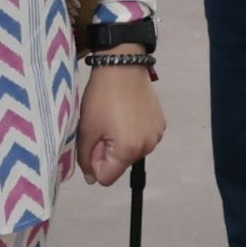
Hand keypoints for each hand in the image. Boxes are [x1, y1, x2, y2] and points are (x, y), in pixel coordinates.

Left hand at [75, 61, 164, 187]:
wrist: (123, 66)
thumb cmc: (102, 96)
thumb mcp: (87, 129)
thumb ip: (85, 159)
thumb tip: (91, 180)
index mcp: (129, 150)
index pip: (106, 178)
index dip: (94, 162)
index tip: (93, 140)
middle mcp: (148, 146)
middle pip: (119, 164)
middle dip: (107, 151)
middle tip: (102, 125)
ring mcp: (156, 135)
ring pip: (130, 152)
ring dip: (119, 141)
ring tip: (114, 117)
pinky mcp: (160, 124)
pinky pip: (140, 138)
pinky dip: (131, 131)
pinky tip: (126, 112)